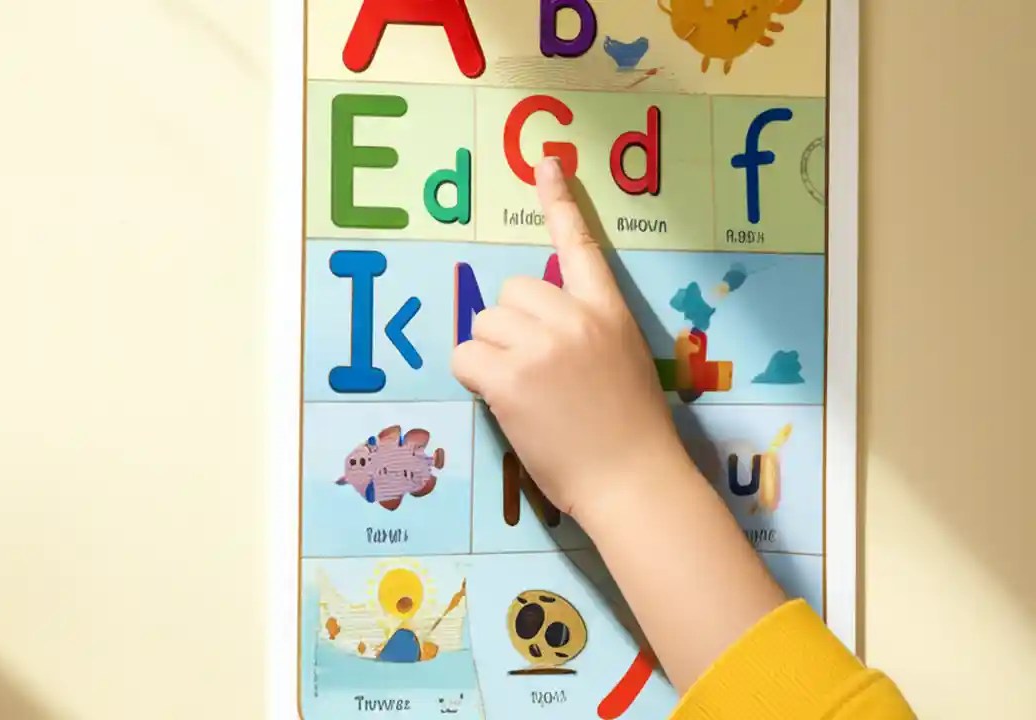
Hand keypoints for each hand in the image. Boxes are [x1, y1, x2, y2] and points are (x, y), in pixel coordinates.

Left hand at [451, 158, 692, 523]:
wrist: (633, 480)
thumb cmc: (629, 432)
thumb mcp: (623, 361)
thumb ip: (585, 331)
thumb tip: (536, 324)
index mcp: (608, 311)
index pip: (580, 244)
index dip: (560, 201)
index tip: (545, 163)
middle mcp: (574, 318)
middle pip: (510, 289)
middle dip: (509, 325)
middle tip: (534, 370)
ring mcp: (541, 346)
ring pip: (484, 322)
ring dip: (491, 352)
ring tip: (525, 391)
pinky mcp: (510, 378)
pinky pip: (465, 356)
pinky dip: (474, 377)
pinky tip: (503, 401)